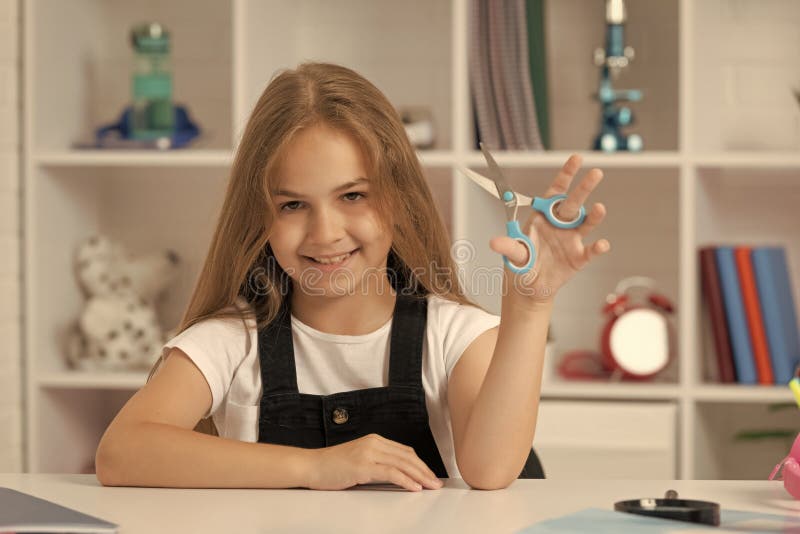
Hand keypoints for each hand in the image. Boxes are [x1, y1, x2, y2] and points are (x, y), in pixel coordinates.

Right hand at [306, 433, 442, 491]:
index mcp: (374, 440)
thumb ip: (377, 463)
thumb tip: (398, 475)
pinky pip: (390, 473)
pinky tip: (414, 488)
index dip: (420, 464)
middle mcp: (374, 443)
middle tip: (437, 483)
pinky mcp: (362, 466)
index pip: (405, 451)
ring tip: (431, 486)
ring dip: (420, 476)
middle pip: (407, 456)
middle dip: (425, 470)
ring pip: (402, 463)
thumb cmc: (333, 467)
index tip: (430, 475)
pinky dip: (405, 480)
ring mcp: (368, 453)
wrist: (311, 466)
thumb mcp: (359, 460)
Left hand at [490, 154, 609, 304]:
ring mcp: (571, 240)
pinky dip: (598, 247)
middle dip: (584, 188)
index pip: (556, 191)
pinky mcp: (579, 258)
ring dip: (594, 216)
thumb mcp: (514, 253)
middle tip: (596, 173)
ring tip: (600, 208)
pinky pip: (590, 251)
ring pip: (586, 224)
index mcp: (544, 216)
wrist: (530, 286)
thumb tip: (494, 243)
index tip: (576, 159)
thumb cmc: (523, 262)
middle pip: (574, 203)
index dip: (566, 174)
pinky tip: (602, 244)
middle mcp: (561, 225)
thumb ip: (508, 246)